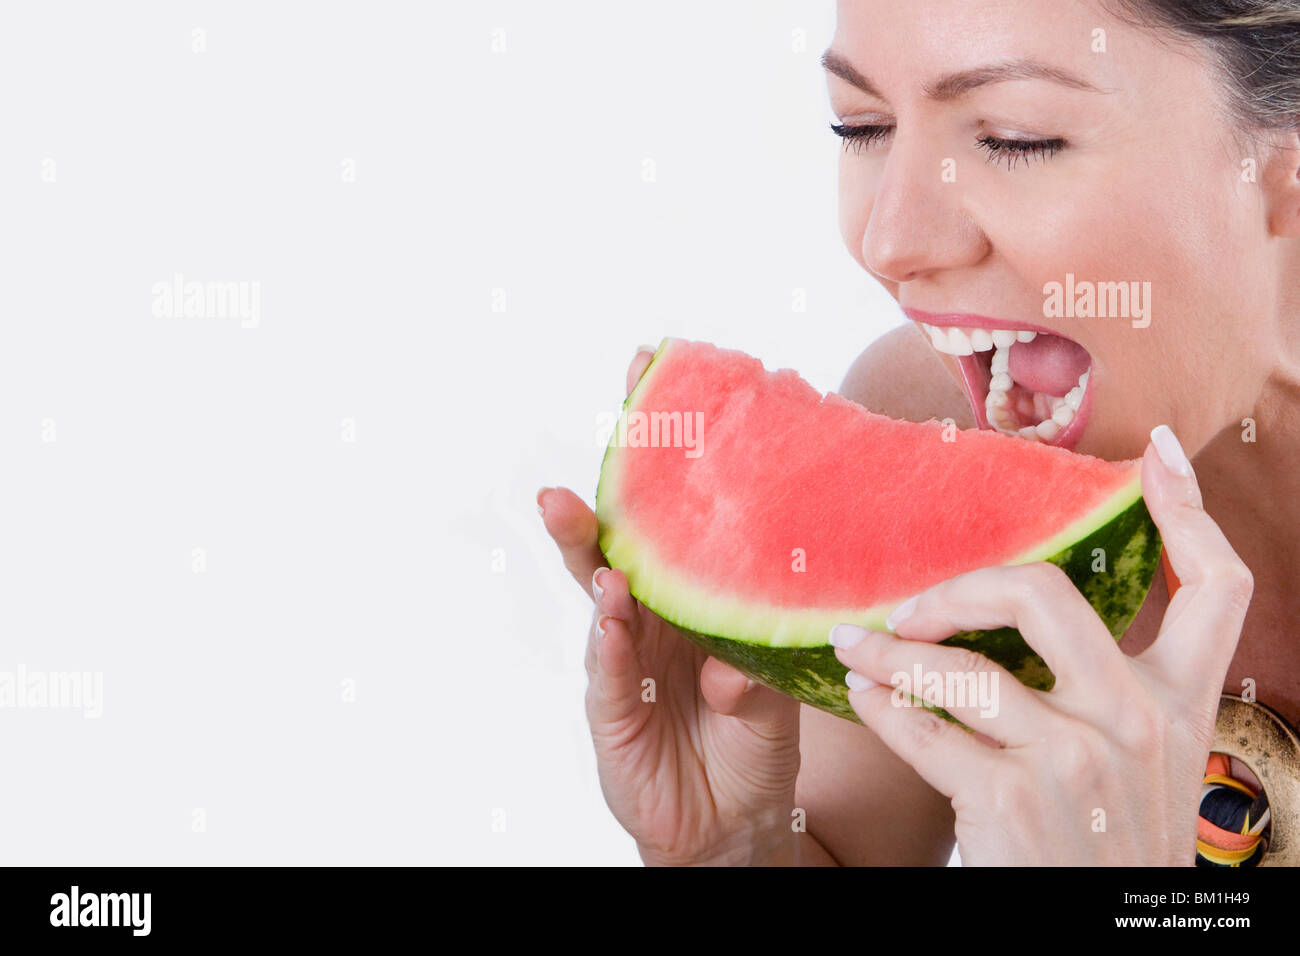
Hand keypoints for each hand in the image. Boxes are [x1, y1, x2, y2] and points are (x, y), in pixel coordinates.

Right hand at [540, 348, 805, 865]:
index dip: (659, 460)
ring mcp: (627, 660)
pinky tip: (608, 611)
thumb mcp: (773, 702)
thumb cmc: (754, 747)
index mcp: (693, 600)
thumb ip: (756, 673)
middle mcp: (653, 619)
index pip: (675, 524)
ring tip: (573, 513)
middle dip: (601, 492)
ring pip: (600, 597)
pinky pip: (610, 670)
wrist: (732, 825)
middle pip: (620, 544)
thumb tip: (735, 663)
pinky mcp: (613, 710)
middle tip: (599, 427)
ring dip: (587, 553)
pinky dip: (609, 641)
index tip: (650, 382)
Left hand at [829, 425, 1252, 864]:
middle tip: (918, 604)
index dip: (1188, 509)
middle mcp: (1138, 722)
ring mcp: (1076, 760)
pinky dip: (881, 707)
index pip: (1216, 587)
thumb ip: (1109, 694)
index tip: (1154, 451)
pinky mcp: (1011, 800)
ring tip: (855, 647)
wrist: (1105, 946)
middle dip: (967, 584)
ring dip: (891, 652)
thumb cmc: (1104, 850)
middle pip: (1047, 595)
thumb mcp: (1141, 768)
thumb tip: (1026, 617)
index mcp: (1181, 707)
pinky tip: (865, 697)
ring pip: (960, 665)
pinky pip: (922, 728)